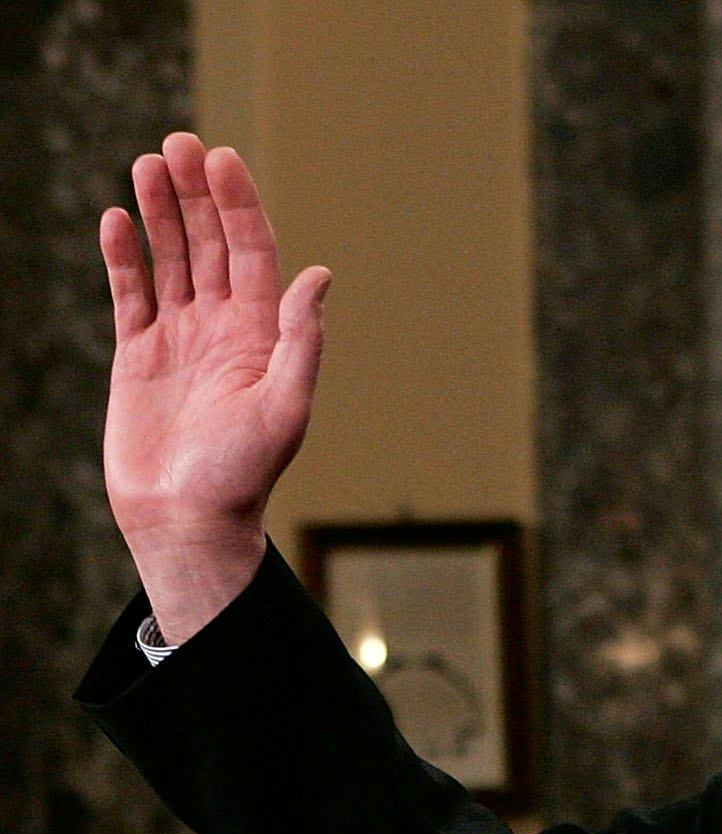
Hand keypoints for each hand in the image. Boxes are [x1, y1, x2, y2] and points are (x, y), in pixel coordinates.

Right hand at [100, 133, 330, 640]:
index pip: (251, 253)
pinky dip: (125, 256)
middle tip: (179, 143)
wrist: (187, 519)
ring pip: (170, 259)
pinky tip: (119, 218)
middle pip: (209, 245)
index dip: (237, 206)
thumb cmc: (242, 473)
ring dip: (161, 212)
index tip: (221, 160)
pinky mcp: (140, 355)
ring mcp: (180, 339)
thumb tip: (319, 275)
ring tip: (149, 163)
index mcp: (262, 336)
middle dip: (197, 194)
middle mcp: (224, 329)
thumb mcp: (285, 406)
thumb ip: (300, 339)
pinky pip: (132, 293)